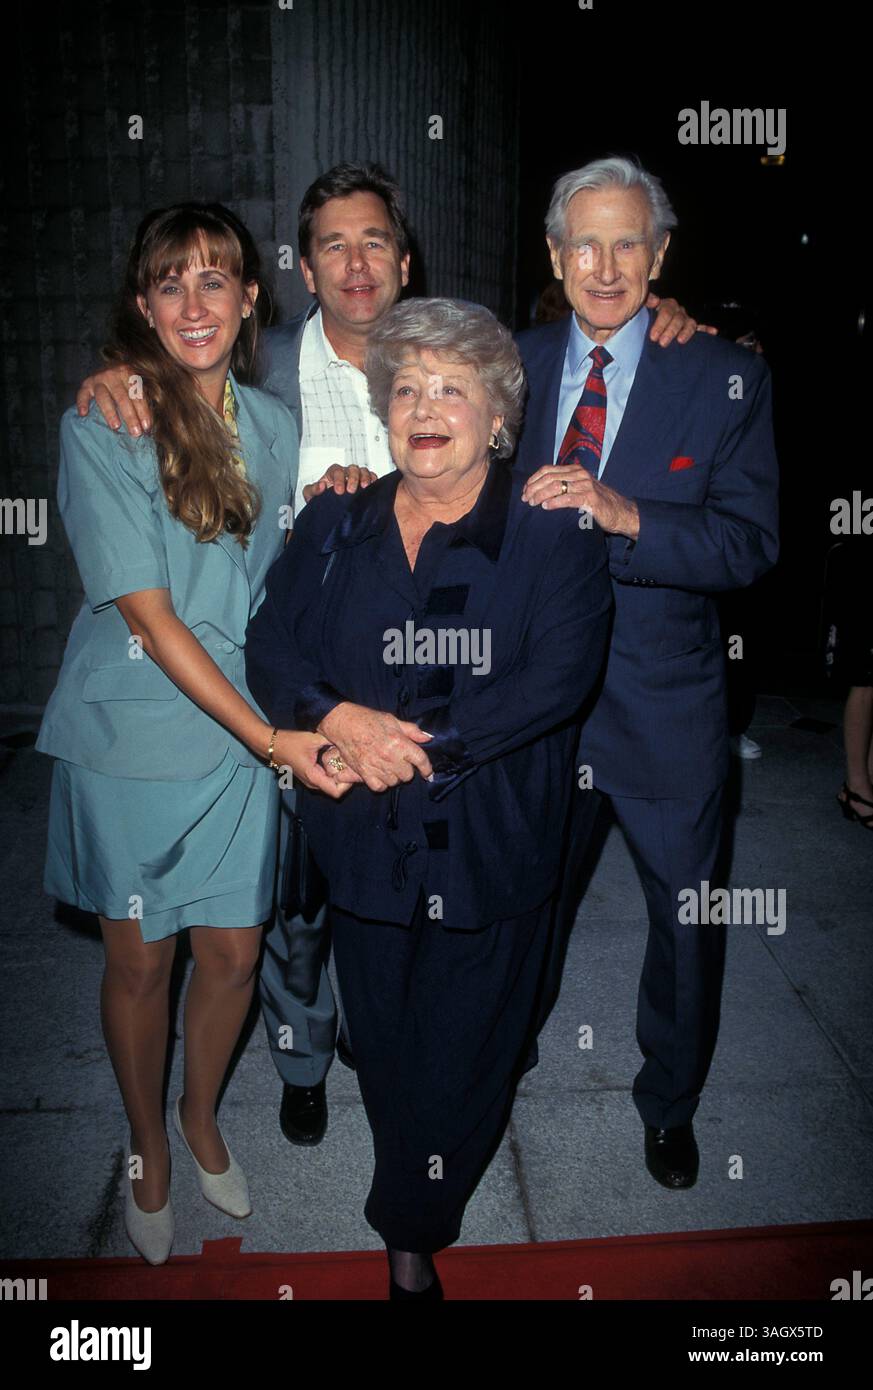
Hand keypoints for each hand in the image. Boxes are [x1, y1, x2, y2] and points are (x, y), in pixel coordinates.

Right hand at [75, 363, 150, 434]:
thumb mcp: (135, 385)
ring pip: (103, 396)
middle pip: (122, 397)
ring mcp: (98, 378)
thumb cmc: (126, 383)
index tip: (146, 427)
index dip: (143, 411)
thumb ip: (141, 400)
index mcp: (129, 373)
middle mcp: (113, 374)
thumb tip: (149, 425)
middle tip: (135, 432)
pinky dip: (82, 403)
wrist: (108, 369)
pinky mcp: (86, 384)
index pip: (137, 395)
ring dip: (110, 412)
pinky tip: (83, 414)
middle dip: (130, 416)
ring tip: (116, 427)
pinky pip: (82, 394)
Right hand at [270, 729, 360, 798]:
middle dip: (345, 778)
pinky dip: (332, 772)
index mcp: (314, 777)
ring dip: (338, 774)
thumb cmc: (290, 742)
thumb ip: (330, 740)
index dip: (348, 784)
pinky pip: (325, 779)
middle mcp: (313, 783)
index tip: (351, 769)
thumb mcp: (313, 738)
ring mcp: (311, 781)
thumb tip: (347, 740)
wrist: (273, 745)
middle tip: (351, 763)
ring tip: (343, 759)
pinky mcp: (310, 777)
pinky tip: (334, 758)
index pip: (337, 792)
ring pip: (331, 784)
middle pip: (336, 789)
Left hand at [302, 464, 377, 503]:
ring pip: (363, 471)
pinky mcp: (366, 483)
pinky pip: (372, 477)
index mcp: (333, 473)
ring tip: (365, 487)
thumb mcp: (310, 495)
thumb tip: (321, 486)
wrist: (331, 509)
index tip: (338, 491)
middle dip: (352, 478)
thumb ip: (312, 490)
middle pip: (352, 469)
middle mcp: (346, 473)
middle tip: (351, 490)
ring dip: (365, 477)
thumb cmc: (321, 499)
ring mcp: (357, 477)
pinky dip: (374, 480)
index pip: (337, 471)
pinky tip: (373, 487)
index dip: (338, 479)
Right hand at [318, 702, 432, 791]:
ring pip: (394, 782)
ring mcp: (377, 766)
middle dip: (406, 770)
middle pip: (408, 775)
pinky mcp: (364, 773)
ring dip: (394, 776)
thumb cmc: (368, 720)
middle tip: (400, 762)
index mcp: (400, 742)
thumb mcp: (393, 720)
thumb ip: (412, 731)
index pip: (421, 760)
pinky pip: (379, 787)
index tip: (428, 773)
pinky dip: (381, 783)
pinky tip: (380, 775)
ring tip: (388, 767)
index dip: (427, 769)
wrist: (344, 724)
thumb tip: (428, 738)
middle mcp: (390, 757)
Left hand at [522, 464, 639, 537]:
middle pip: (549, 477)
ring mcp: (586, 485)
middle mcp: (580, 474)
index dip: (533, 479)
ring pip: (556, 486)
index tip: (525, 490)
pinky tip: (546, 507)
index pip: (547, 470)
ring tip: (533, 503)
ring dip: (541, 495)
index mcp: (575, 470)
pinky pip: (568, 498)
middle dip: (534, 488)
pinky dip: (554, 502)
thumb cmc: (598, 502)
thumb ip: (564, 486)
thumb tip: (540, 491)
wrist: (620, 512)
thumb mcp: (579, 490)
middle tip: (525, 499)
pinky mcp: (590, 498)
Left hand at [646, 293, 716, 345]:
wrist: (639, 334)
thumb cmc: (639, 324)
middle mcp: (676, 311)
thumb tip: (655, 301)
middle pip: (678, 318)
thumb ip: (645, 303)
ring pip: (689, 323)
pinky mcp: (690, 329)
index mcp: (664, 306)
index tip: (653, 337)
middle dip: (671, 330)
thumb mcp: (639, 312)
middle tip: (662, 343)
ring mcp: (684, 320)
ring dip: (686, 332)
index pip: (666, 311)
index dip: (661, 323)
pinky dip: (706, 330)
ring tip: (680, 341)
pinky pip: (700, 328)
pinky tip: (713, 332)